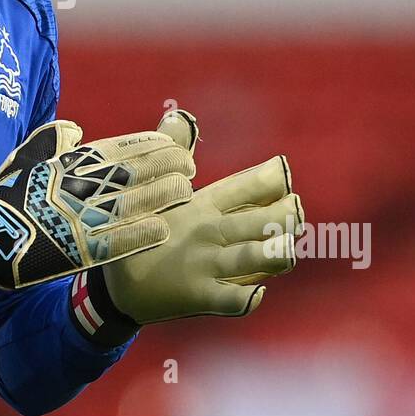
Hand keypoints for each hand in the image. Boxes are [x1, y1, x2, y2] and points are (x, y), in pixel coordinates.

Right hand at [0, 111, 198, 288]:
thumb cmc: (5, 197)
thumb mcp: (25, 159)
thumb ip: (51, 140)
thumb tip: (73, 129)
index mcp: (72, 162)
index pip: (123, 147)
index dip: (152, 146)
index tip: (172, 145)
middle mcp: (84, 185)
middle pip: (139, 170)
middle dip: (168, 165)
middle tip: (188, 166)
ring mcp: (85, 217)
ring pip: (138, 201)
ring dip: (166, 194)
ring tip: (186, 191)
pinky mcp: (82, 248)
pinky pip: (121, 239)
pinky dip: (144, 232)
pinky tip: (164, 228)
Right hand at [101, 153, 304, 323]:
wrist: (117, 285)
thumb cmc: (145, 227)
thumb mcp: (155, 187)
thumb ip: (174, 151)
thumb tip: (180, 115)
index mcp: (202, 204)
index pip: (241, 187)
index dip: (267, 179)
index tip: (284, 171)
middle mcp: (208, 232)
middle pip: (256, 220)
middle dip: (283, 214)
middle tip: (297, 209)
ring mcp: (204, 265)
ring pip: (248, 258)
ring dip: (272, 253)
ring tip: (289, 248)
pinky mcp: (197, 296)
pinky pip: (227, 300)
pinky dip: (244, 299)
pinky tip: (258, 294)